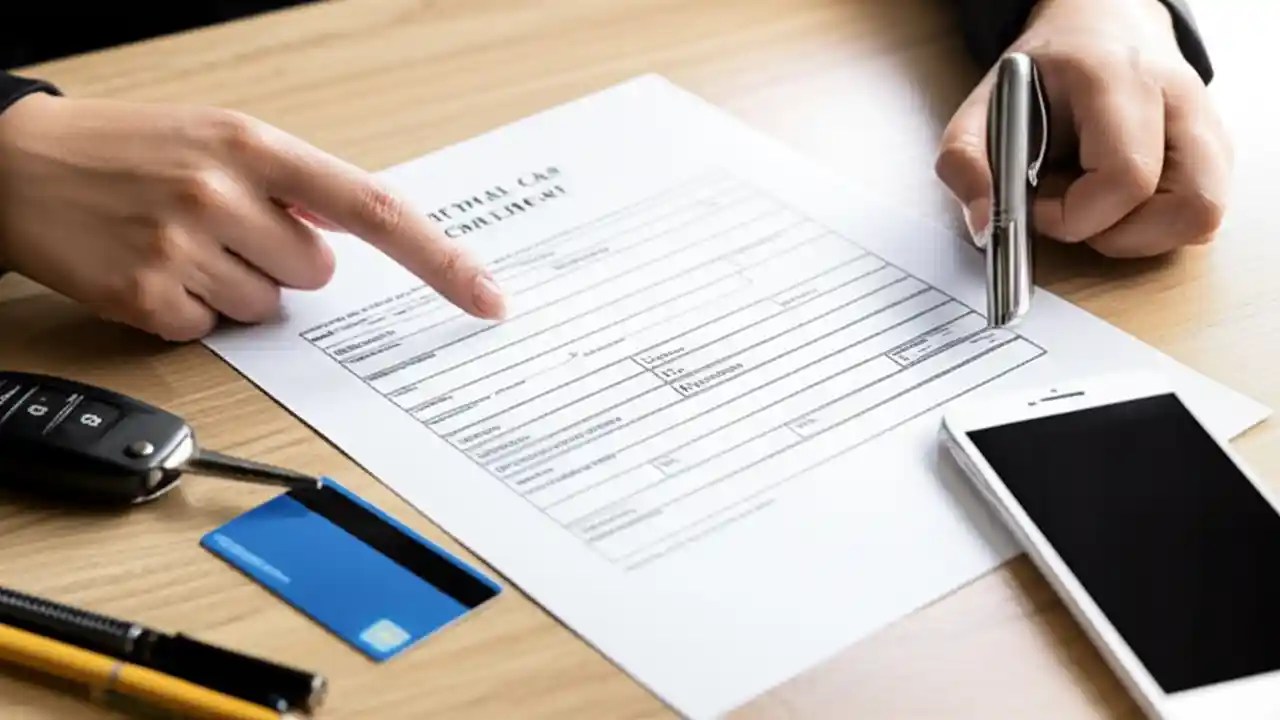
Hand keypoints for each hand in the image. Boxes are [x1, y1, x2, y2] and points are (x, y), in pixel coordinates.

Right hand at [0, 94, 505, 340]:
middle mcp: (223, 192)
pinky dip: (193, 308)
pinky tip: (154, 267)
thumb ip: (296, 182)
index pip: (374, 209)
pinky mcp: (149, 299)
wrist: (20, 163)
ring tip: (181, 241)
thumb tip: (362, 228)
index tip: (487, 295)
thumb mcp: (221, 136)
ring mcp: (184, 248)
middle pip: (316, 271)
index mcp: (255, 146)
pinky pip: (215, 328)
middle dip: (282, 259)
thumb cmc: (132, 150)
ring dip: (237, 285)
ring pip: (269, 307)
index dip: (440, 259)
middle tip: (223, 225)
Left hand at [935, 0, 1231, 257]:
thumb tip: (983, 222)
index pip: (1125, 175)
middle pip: (1189, 206)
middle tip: (1076, 218)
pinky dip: (1155, 226)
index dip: (1075, 215)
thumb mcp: (984, 104)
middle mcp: (1178, 98)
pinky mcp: (1215, 149)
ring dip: (1142, 236)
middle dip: (1120, 237)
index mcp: (1118, 79)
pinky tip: (1118, 203)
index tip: (1036, 208)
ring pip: (1203, 216)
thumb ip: (965, 160)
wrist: (1099, 26)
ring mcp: (1206, 124)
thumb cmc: (1047, 71)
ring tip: (1097, 211)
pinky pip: (1200, 211)